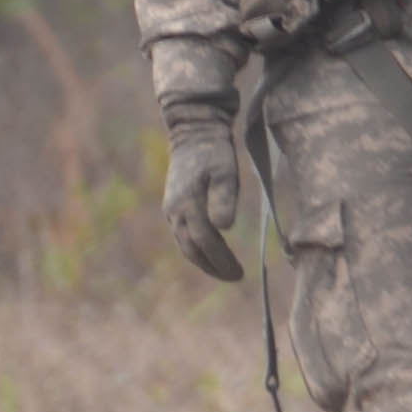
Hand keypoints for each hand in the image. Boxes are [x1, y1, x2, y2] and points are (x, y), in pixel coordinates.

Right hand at [160, 116, 247, 283]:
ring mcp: (172, 210)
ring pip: (185, 245)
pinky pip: (184, 236)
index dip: (221, 260)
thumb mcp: (226, 170)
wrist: (193, 134)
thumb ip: (224, 197)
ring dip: (204, 261)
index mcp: (187, 204)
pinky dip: (197, 249)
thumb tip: (224, 228)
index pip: (204, 241)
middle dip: (213, 266)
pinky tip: (212, 253)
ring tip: (226, 271)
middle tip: (236, 277)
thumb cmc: (214, 151)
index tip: (239, 274)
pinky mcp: (173, 207)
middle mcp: (175, 211)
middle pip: (192, 249)